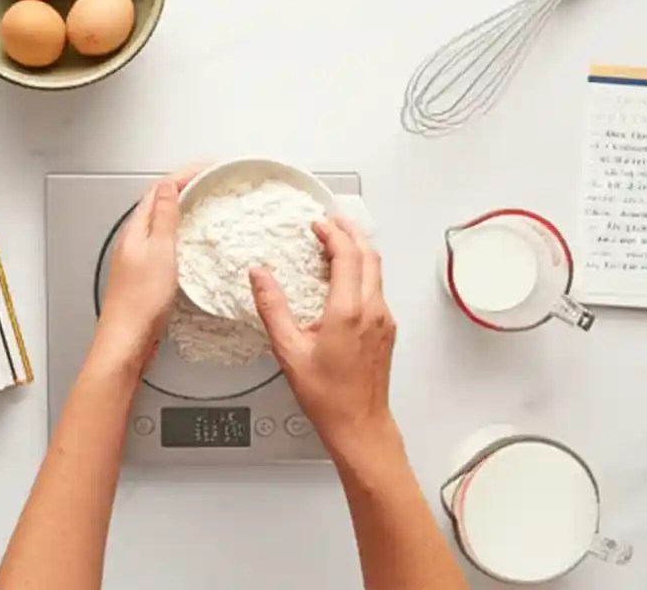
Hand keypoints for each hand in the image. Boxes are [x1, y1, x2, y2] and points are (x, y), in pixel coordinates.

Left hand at [95, 168, 198, 371]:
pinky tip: (188, 244)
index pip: (158, 190)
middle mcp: (133, 241)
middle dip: (182, 189)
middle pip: (158, 204)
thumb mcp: (160, 251)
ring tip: (201, 205)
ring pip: (160, 224)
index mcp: (136, 230)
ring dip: (180, 210)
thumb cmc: (140, 302)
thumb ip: (164, 217)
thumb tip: (167, 187)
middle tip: (206, 182)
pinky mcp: (145, 276)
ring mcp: (138, 258)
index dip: (183, 175)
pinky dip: (178, 234)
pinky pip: (163, 244)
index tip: (205, 169)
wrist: (127, 340)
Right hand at [250, 218, 398, 458]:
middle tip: (331, 221)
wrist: (360, 425)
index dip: (333, 233)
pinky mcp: (387, 329)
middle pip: (369, 255)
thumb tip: (259, 276)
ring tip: (338, 243)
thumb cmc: (328, 396)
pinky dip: (363, 272)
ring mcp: (384, 319)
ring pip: (377, 271)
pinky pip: (377, 288)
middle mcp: (372, 310)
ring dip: (359, 250)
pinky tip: (346, 278)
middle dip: (350, 232)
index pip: (347, 255)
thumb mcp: (289, 350)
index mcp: (348, 311)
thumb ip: (272, 307)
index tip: (317, 224)